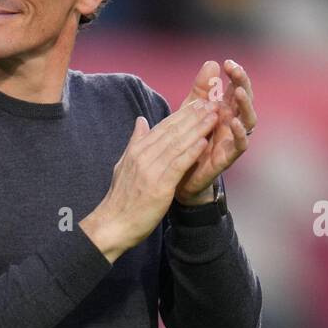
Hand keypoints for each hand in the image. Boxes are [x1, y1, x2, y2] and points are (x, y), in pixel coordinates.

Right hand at [80, 101, 217, 261]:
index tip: (198, 103)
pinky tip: (204, 142)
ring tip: (213, 116)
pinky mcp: (160, 186)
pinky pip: (178, 165)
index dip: (182, 114)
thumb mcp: (125, 165)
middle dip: (194, 116)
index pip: (163, 127)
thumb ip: (136, 142)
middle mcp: (143, 156)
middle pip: (172, 131)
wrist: (114, 224)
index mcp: (137, 150)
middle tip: (212, 102)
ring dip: (197, 129)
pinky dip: (191, 152)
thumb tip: (141, 121)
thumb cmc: (122, 198)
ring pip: (178, 144)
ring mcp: (151, 170)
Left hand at [174, 59, 256, 204]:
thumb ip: (201, 89)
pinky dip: (240, 133)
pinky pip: (240, 145)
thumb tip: (212, 62)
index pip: (235, 87)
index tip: (228, 62)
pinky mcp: (228, 157)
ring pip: (248, 120)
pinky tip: (234, 122)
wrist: (178, 174)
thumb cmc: (188, 140)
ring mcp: (232, 139)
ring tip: (238, 91)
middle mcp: (233, 122)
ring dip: (245, 105)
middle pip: (245, 100)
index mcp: (225, 109)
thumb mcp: (191, 110)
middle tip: (235, 71)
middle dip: (243, 84)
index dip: (235, 75)